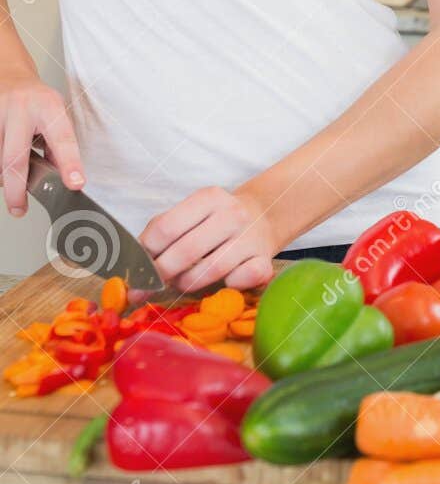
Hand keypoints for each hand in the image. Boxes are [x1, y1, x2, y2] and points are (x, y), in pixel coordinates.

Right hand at [0, 73, 83, 216]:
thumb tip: (63, 178)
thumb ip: (58, 145)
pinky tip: (2, 160)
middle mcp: (21, 107)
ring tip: (11, 174)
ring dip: (3, 176)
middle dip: (16, 190)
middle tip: (19, 208)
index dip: (70, 163)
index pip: (62, 139)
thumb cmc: (36, 100)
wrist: (9, 74)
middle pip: (15, 158)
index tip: (76, 183)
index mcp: (48, 106)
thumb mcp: (56, 115)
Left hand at [139, 182, 277, 294]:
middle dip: (162, 273)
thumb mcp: (190, 214)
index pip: (165, 227)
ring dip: (188, 283)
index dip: (145, 252)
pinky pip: (240, 280)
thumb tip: (130, 272)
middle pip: (186, 251)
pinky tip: (223, 280)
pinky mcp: (264, 260)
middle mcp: (232, 214)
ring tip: (181, 282)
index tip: (138, 266)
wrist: (262, 217)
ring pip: (210, 270)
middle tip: (154, 283)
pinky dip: (227, 286)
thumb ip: (160, 235)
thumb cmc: (214, 220)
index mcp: (208, 197)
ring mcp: (250, 237)